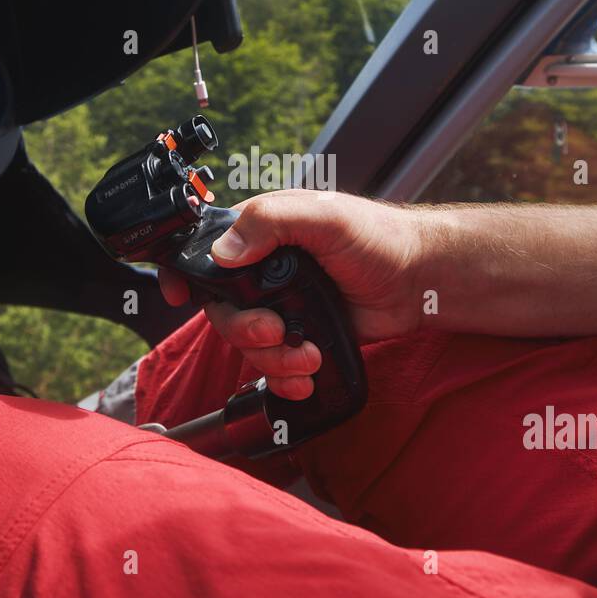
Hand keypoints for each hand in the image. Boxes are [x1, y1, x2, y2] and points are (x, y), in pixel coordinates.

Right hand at [159, 189, 424, 400]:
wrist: (418, 280)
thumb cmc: (378, 238)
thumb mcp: (323, 217)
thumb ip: (271, 223)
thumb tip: (225, 251)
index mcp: (262, 234)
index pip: (206, 252)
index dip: (185, 274)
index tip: (178, 296)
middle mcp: (265, 271)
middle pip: (223, 311)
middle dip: (245, 332)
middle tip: (276, 332)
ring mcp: (282, 305)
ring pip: (248, 345)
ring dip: (272, 360)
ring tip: (307, 357)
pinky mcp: (302, 336)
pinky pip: (274, 367)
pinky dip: (285, 380)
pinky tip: (305, 379)